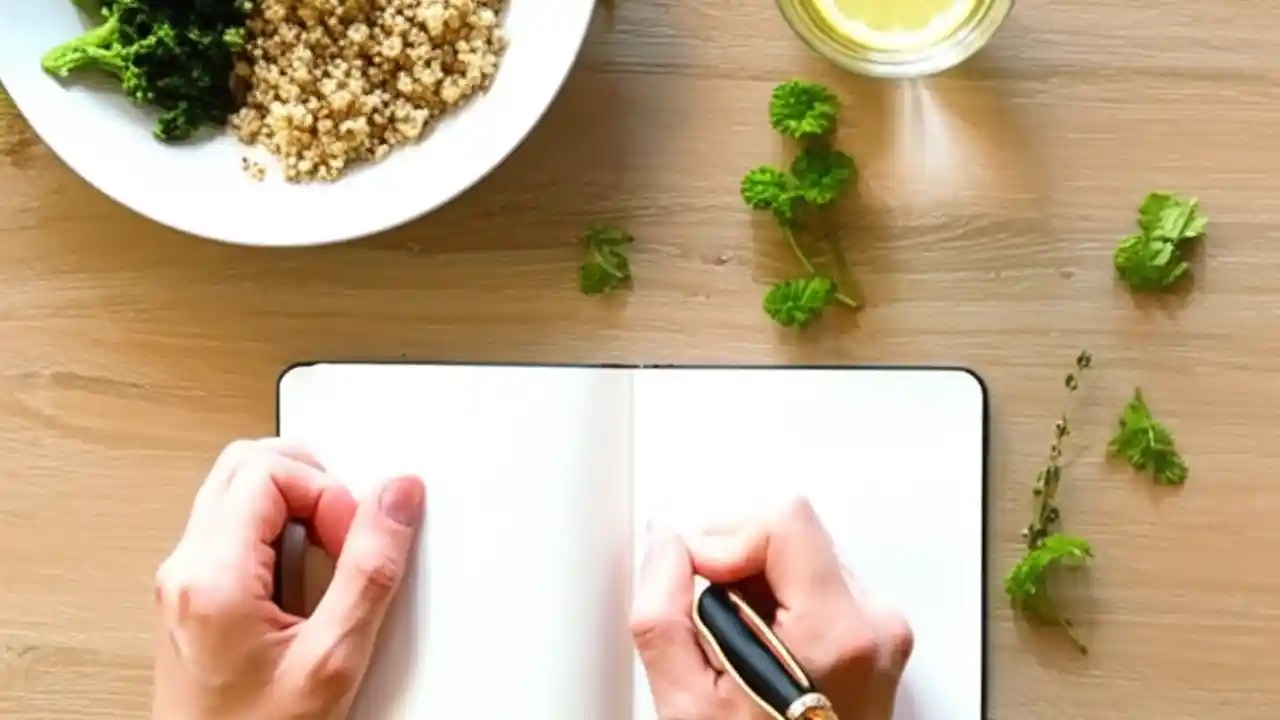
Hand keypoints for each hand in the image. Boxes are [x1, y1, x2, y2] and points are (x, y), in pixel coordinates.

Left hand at [152, 439, 424, 719]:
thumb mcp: (332, 660)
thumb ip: (369, 571)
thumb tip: (396, 498)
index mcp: (211, 577)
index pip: (269, 471)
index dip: (328, 491)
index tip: (354, 537)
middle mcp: (185, 570)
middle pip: (246, 465)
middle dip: (311, 482)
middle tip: (345, 532)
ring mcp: (183, 582)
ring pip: (237, 491)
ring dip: (295, 506)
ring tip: (329, 559)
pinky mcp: (193, 596)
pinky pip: (233, 529)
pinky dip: (278, 534)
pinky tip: (307, 581)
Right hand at [631, 497, 912, 719]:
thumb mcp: (686, 705)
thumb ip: (662, 611)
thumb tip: (666, 542)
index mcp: (838, 634)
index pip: (784, 518)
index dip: (721, 538)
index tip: (693, 578)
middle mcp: (874, 622)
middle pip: (790, 530)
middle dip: (732, 563)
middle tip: (708, 622)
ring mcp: (881, 627)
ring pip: (800, 553)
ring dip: (752, 584)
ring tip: (735, 646)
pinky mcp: (877, 632)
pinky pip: (815, 581)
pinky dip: (776, 602)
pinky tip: (760, 650)